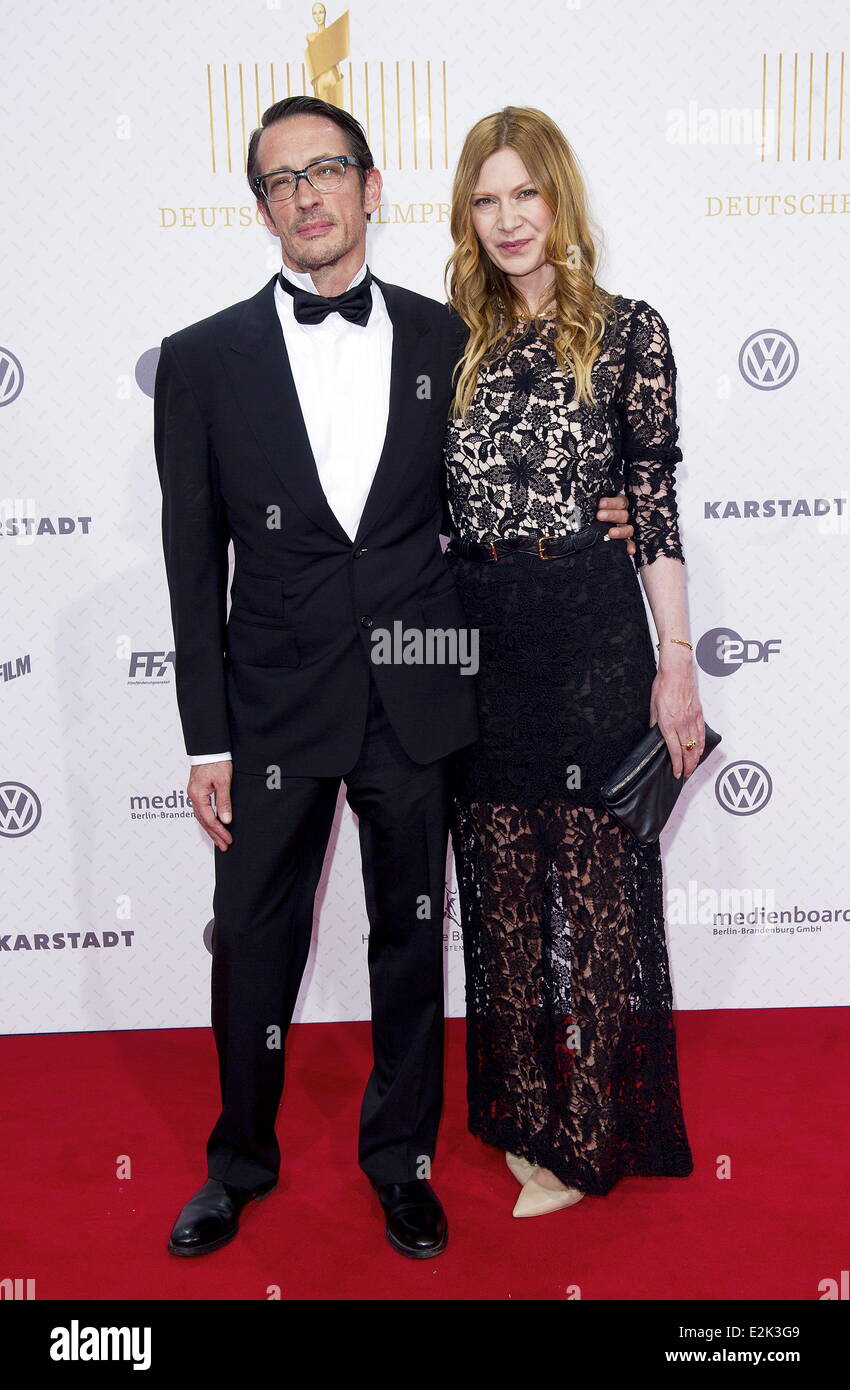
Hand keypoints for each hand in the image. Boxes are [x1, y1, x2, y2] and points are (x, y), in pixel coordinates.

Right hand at [187, 761, 233, 849]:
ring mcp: (194, 794)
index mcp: (198, 795)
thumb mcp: (224, 782)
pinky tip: (213, 825)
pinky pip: (201, 811)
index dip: (219, 831)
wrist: (209, 748)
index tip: (228, 840)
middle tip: (225, 846)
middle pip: (203, 822)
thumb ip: (224, 801)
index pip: (209, 819)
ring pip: (201, 817)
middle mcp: (193, 797)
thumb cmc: (216, 762)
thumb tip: (226, 820)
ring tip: (220, 841)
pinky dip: (207, 821)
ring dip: (211, 830)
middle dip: (215, 835)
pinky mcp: (197, 792)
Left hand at [595, 492, 635, 556]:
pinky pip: (631, 543)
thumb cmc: (595, 512)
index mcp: (619, 504)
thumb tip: (591, 484)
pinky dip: (630, 546)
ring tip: (610, 533)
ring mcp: (626, 527)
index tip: (600, 503)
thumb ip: (598, 497)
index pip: (621, 501)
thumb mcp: (596, 503)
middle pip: (623, 514)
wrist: (593, 529)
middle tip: (600, 515)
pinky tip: (630, 551)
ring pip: (628, 528)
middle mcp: (625, 515)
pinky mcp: (626, 540)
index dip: (611, 502)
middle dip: (612, 515)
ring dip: (620, 531)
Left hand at [649, 649, 704, 778]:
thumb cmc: (663, 686)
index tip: (677, 773)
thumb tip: (654, 732)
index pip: (674, 750)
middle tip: (686, 774)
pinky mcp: (699, 713)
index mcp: (668, 724)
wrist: (677, 672)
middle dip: (688, 766)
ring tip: (693, 767)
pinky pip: (702, 733)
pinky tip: (700, 750)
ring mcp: (692, 719)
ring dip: (695, 758)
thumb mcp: (653, 706)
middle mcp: (682, 723)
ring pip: (696, 744)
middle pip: (687, 751)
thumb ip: (654, 723)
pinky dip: (702, 744)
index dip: (677, 765)